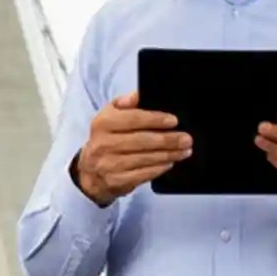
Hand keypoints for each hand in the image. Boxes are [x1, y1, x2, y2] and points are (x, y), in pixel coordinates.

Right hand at [73, 90, 191, 206]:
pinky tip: (170, 162)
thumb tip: (138, 94)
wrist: (90, 172)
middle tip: (186, 138)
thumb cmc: (106, 139)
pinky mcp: (116, 181)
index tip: (174, 121)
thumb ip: (124, 103)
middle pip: (142, 140)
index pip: (133, 118)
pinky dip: (159, 168)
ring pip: (145, 158)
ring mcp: (109, 164)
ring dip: (169, 154)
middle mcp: (103, 144)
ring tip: (184, 150)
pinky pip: (143, 174)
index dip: (155, 119)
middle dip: (168, 139)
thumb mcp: (109, 117)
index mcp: (102, 123)